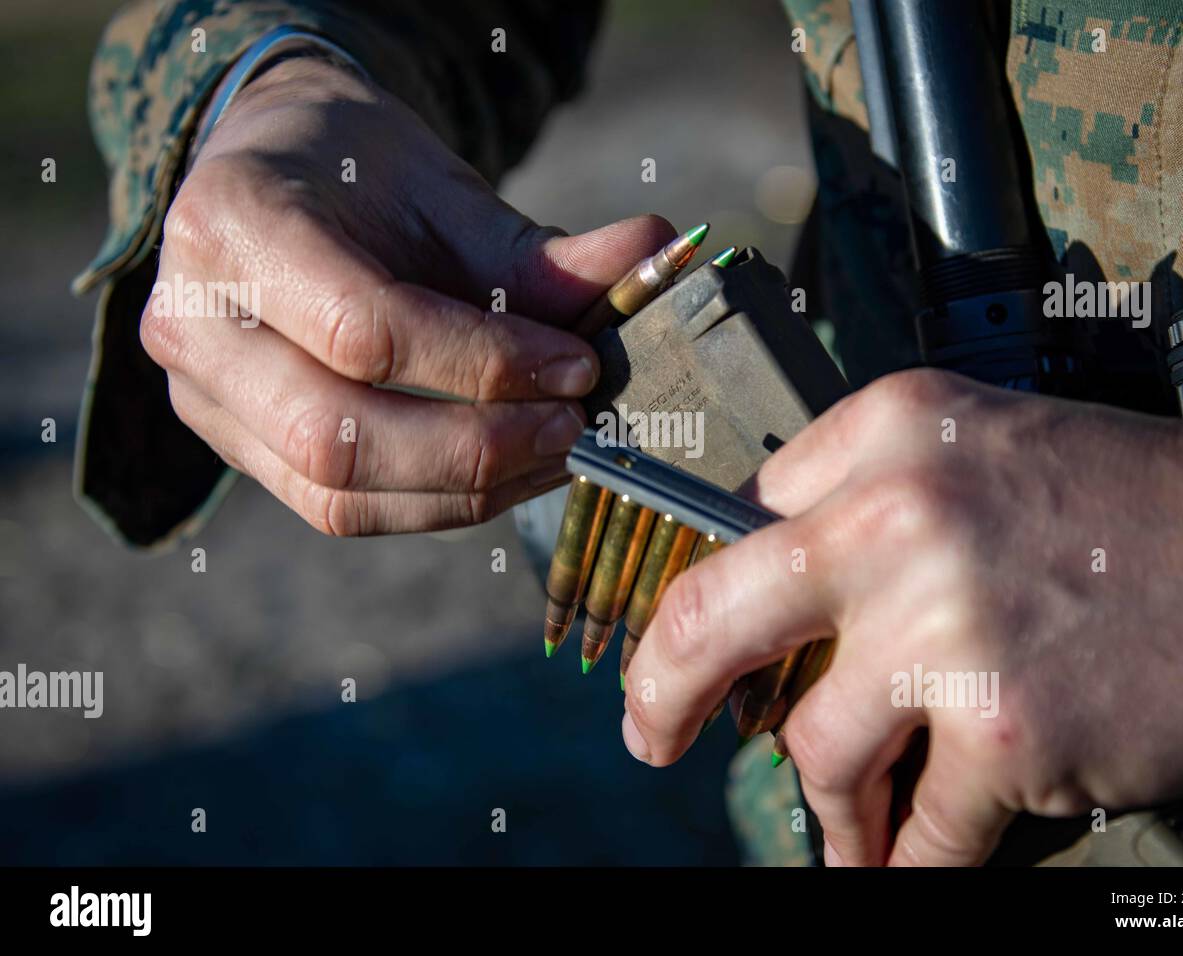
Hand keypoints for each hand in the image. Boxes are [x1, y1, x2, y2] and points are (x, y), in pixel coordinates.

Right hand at [142, 56, 673, 533]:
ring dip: (467, 491)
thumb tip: (656, 259)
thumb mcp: (446, 190)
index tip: (578, 365)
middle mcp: (192, 321)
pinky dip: (437, 503)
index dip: (485, 364)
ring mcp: (202, 396)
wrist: (276, 175)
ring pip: (337, 493)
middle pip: (338, 436)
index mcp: (235, 224)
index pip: (365, 330)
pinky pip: (341, 508)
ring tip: (556, 454)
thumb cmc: (363, 172)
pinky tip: (509, 474)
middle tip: (574, 429)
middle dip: (478, 449)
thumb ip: (539, 249)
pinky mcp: (235, 447)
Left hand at [622, 368, 1182, 864]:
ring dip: (830, 803)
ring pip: (818, 749)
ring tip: (846, 827)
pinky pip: (916, 831)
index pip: (744, 523)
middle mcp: (896, 521)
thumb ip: (865, 481)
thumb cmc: (1122, 501)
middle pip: (713, 620)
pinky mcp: (1001, 732)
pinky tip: (896, 864)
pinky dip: (899, 860)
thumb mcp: (976, 438)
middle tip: (648, 737)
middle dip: (662, 692)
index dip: (715, 597)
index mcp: (885, 437)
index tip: (693, 646)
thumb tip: (773, 569)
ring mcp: (944, 630)